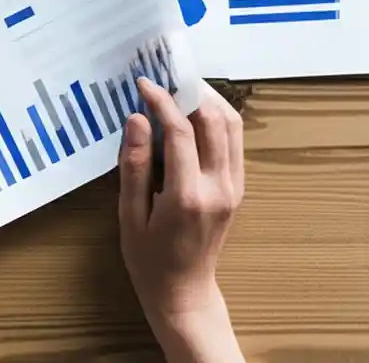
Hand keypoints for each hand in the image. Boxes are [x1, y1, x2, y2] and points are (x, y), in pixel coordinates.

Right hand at [119, 78, 244, 362]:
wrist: (183, 293)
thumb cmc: (149, 259)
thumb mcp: (130, 216)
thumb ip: (135, 166)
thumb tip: (137, 120)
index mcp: (187, 196)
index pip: (180, 132)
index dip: (161, 101)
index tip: (143, 83)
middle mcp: (218, 187)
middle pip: (214, 121)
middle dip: (190, 91)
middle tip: (165, 75)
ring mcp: (233, 187)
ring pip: (232, 126)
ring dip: (209, 100)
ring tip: (182, 86)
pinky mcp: (238, 188)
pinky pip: (235, 141)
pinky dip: (218, 118)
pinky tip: (196, 112)